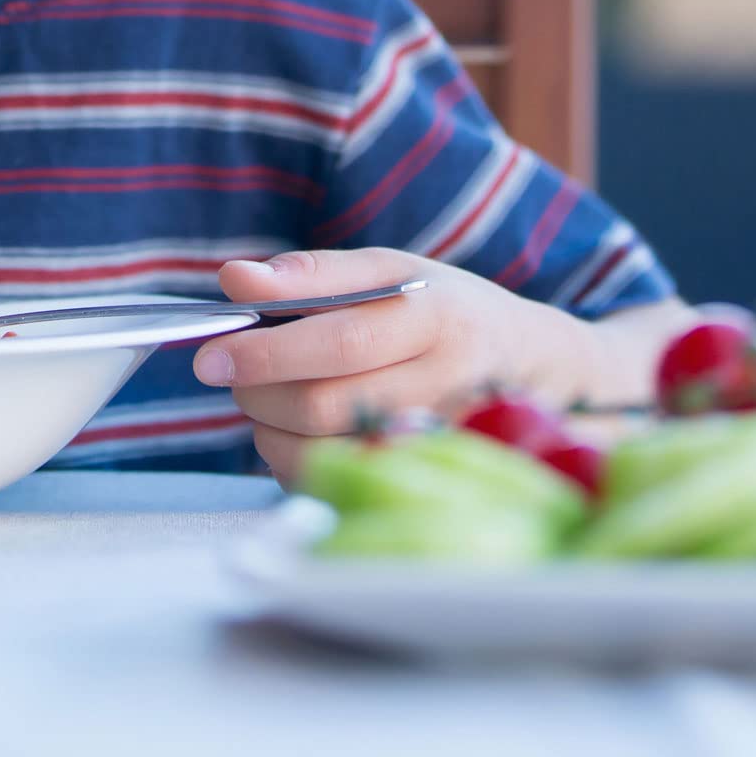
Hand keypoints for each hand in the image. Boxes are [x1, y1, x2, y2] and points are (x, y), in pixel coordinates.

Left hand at [192, 248, 595, 485]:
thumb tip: (234, 279)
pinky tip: (299, 432)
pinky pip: (341, 485)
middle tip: (231, 371)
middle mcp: (447, 387)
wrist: (544, 372)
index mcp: (435, 319)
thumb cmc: (447, 313)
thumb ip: (310, 274)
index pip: (339, 343)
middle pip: (327, 405)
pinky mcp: (430, 486)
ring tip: (266, 398)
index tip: (211, 356)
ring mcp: (443, 447)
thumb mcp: (391, 270)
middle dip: (258, 390)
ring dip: (270, 429)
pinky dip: (297, 461)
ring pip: (328, 454)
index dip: (267, 352)